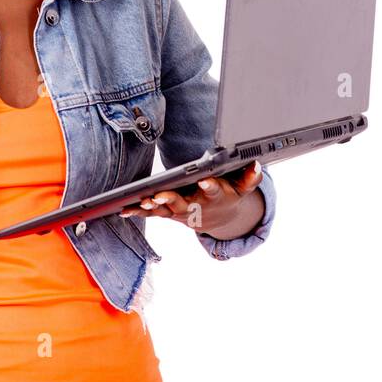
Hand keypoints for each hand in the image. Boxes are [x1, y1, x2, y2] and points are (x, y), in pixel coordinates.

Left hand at [121, 161, 263, 234]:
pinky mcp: (169, 214)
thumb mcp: (243, 188)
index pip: (214, 191)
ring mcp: (181, 213)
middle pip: (183, 204)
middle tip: (158, 195)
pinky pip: (153, 213)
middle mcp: (197, 207)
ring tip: (139, 202)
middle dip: (171, 200)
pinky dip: (139, 211)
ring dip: (151, 207)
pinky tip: (124, 209)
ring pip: (164, 210)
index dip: (210, 186)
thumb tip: (256, 164)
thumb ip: (250, 178)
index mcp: (215, 197)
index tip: (204, 180)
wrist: (220, 218)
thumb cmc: (230, 195)